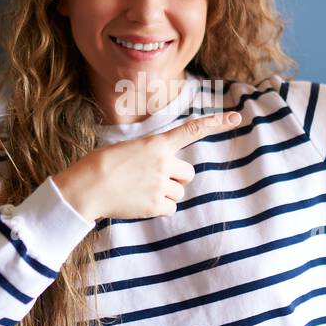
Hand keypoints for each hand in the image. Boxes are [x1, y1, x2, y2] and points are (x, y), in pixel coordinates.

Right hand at [53, 110, 241, 220]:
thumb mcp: (130, 149)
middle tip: (153, 180)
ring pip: (179, 193)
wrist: (88, 187)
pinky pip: (170, 209)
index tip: (237, 116)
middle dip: (176, 179)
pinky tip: (140, 202)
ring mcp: (161, 185)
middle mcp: (164, 162)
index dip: (217, 123)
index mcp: (157, 143)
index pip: (192, 130)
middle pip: (189, 174)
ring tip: (140, 190)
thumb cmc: (103, 165)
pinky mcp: (156, 205)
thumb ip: (153, 155)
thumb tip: (166, 173)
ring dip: (165, 194)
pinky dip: (159, 209)